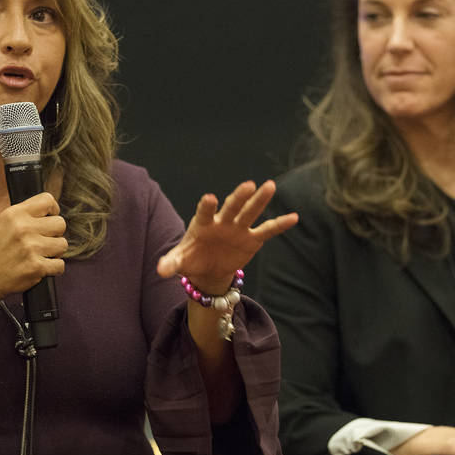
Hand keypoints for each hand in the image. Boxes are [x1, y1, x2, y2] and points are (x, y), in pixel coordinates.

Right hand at [0, 192, 67, 301]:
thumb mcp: (2, 224)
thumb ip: (25, 217)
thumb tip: (51, 214)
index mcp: (14, 214)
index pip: (47, 200)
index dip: (53, 210)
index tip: (50, 218)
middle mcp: (23, 228)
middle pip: (60, 223)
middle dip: (55, 233)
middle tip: (43, 241)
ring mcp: (31, 248)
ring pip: (63, 244)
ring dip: (54, 252)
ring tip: (40, 255)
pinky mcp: (36, 267)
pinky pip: (60, 265)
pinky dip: (53, 268)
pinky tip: (40, 268)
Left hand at [156, 180, 297, 290]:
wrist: (208, 269)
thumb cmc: (191, 259)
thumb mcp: (180, 262)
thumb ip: (171, 263)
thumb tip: (160, 269)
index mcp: (203, 223)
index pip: (205, 212)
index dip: (207, 205)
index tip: (210, 198)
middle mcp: (223, 221)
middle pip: (232, 207)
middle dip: (239, 196)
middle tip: (249, 185)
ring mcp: (239, 228)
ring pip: (250, 212)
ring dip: (260, 200)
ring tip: (270, 186)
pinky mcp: (252, 239)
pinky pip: (267, 230)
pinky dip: (280, 224)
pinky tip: (294, 217)